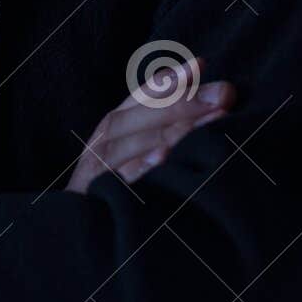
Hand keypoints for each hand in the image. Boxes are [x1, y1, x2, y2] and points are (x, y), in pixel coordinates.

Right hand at [67, 58, 233, 192]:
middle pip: (135, 116)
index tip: (202, 64)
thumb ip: (168, 125)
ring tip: (208, 119)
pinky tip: (165, 160)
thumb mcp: (138, 154)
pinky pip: (118, 182)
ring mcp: (95, 172)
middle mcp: (100, 144)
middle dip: (181, 102)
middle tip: (223, 95)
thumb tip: (222, 95)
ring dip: (170, 130)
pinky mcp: (94, 199)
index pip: (139, 97)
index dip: (169, 79)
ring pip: (129, 144)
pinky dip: (139, 169)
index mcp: (111, 129)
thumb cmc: (119, 191)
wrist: (79, 237)